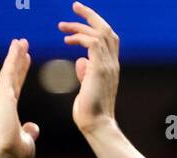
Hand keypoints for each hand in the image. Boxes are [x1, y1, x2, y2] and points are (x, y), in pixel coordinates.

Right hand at [0, 39, 38, 157]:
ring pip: (9, 70)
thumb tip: (34, 128)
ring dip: (14, 54)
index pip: (16, 86)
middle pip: (12, 75)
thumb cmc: (13, 154)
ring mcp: (1, 97)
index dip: (21, 72)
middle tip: (22, 44)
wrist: (4, 155)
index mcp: (8, 110)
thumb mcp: (27, 142)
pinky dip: (13, 58)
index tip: (26, 60)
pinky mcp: (3, 94)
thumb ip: (29, 133)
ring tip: (20, 40)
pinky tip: (17, 46)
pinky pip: (8, 72)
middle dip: (17, 59)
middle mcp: (2, 101)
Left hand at [60, 3, 119, 133]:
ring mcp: (108, 65)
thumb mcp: (86, 88)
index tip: (78, 20)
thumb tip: (80, 61)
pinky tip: (68, 40)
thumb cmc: (89, 113)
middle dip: (90, 15)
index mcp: (110, 67)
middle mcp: (112, 63)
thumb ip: (85, 73)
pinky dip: (80, 37)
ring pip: (99, 32)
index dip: (94, 25)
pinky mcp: (100, 69)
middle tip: (74, 6)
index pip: (107, 38)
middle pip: (106, 29)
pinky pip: (92, 42)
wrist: (96, 126)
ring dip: (80, 25)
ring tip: (63, 25)